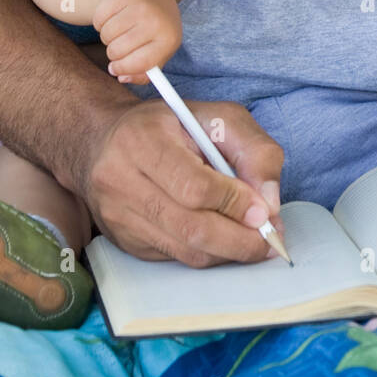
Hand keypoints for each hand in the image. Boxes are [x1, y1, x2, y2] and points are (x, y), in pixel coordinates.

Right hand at [77, 96, 287, 264]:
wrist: (106, 140)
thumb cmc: (170, 126)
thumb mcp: (219, 118)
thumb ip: (254, 151)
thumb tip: (269, 204)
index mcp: (142, 140)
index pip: (194, 186)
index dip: (235, 203)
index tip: (265, 211)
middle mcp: (120, 181)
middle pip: (190, 227)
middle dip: (239, 240)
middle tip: (270, 240)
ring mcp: (118, 216)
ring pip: (185, 250)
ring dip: (228, 252)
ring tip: (255, 242)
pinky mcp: (123, 241)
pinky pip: (175, 258)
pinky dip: (207, 254)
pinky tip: (223, 240)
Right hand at [92, 0, 181, 83]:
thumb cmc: (154, 28)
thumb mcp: (157, 52)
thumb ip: (143, 73)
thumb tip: (122, 78)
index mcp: (169, 38)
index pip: (140, 63)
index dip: (122, 69)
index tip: (114, 69)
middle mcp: (156, 20)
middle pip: (117, 50)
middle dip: (113, 52)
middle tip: (119, 44)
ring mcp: (140, 4)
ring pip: (106, 35)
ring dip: (107, 36)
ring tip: (119, 29)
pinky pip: (98, 19)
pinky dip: (100, 21)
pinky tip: (113, 16)